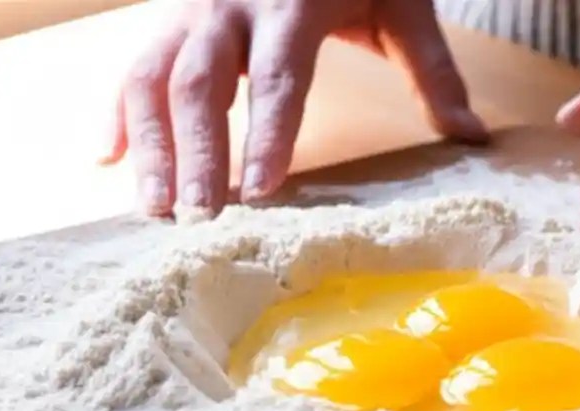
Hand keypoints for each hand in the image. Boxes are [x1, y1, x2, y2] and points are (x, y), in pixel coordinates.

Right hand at [101, 0, 486, 219]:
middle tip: (199, 219)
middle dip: (197, 153)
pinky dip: (118, 114)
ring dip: (150, 146)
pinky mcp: (172, 19)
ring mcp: (192, 10)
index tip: (261, 190)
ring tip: (154, 209)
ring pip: (154, 77)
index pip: (279, 75)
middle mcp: (230, 5)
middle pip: (201, 83)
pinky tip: (107, 159)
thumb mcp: (404, 4)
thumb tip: (472, 137)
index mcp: (292, 1)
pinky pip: (134, 65)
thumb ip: (432, 71)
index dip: (269, 133)